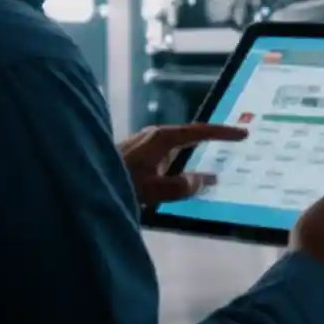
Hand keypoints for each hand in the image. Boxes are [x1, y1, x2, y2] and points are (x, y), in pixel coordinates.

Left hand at [119, 124, 246, 209]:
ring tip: (212, 163)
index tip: (242, 133)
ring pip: (177, 146)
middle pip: (189, 135)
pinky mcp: (136, 153)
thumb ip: (181, 186)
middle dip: (211, 140)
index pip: (199, 131)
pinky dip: (180, 161)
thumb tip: (204, 179)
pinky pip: (166, 154)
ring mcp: (143, 143)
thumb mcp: (154, 191)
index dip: (222, 133)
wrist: (80, 181)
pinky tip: (181, 176)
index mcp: (161, 138)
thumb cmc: (118, 183)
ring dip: (193, 154)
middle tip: (233, 145)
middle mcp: (153, 135)